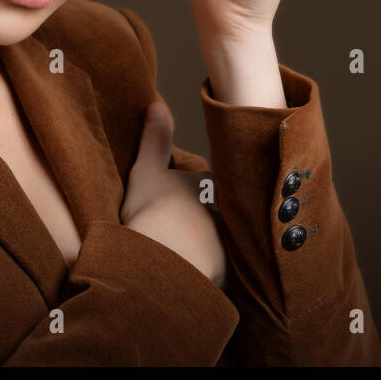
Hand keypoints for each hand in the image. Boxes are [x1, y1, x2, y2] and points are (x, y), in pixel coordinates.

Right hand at [120, 101, 225, 287]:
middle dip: (212, 216)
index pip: (207, 186)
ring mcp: (233, 241)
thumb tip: (157, 104)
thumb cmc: (152, 212)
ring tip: (194, 256)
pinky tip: (202, 275)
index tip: (178, 205)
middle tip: (188, 231)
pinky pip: (226, 268)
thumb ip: (155, 139)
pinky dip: (217, 269)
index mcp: (212, 184)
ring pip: (225, 238)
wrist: (164, 259)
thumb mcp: (147, 171)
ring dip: (216, 243)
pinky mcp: (232, 271)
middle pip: (221, 210)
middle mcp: (229, 209)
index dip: (194, 194)